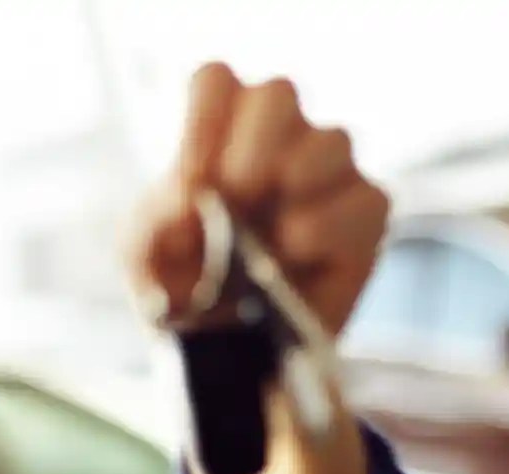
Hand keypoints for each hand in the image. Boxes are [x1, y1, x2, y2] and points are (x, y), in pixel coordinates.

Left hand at [128, 62, 389, 336]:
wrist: (223, 356)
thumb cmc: (179, 291)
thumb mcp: (142, 258)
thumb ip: (154, 222)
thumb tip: (190, 200)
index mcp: (217, 134)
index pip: (216, 82)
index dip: (203, 121)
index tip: (190, 182)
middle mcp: (278, 141)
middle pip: (278, 94)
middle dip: (252, 145)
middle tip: (232, 196)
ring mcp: (326, 176)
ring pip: (331, 141)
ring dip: (294, 181)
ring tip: (268, 235)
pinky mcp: (364, 220)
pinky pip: (366, 201)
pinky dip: (329, 224)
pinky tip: (295, 249)